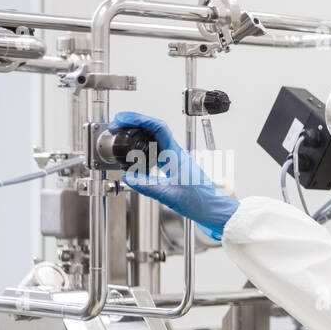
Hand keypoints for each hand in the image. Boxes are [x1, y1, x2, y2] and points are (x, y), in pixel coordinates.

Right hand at [110, 111, 238, 239]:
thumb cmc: (201, 202)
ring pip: (154, 139)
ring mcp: (174, 159)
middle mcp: (175, 153)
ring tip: (121, 135)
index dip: (138, 120)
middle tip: (116, 126)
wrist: (214, 210)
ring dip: (137, 133)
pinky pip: (155, 150)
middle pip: (153, 129)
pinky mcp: (173, 166)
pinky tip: (133, 155)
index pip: (158, 127)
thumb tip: (127, 177)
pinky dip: (142, 148)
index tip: (122, 120)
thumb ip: (146, 186)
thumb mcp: (170, 195)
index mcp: (176, 155)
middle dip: (133, 123)